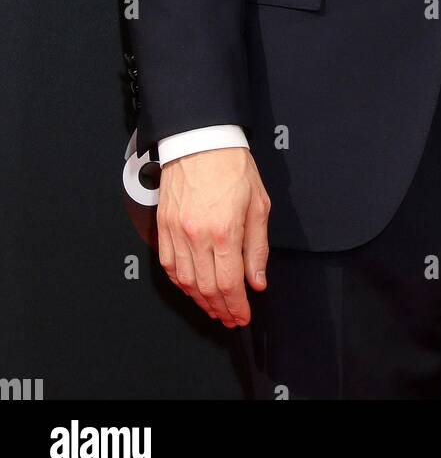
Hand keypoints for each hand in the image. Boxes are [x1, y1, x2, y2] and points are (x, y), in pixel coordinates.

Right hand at [156, 147, 270, 327]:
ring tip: (213, 308)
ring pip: (185, 281)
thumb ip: (257, 247)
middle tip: (230, 317)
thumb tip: (256, 281)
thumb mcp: (259, 204)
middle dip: (220, 309)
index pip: (229, 283)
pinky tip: (191, 288)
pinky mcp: (163, 226)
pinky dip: (181, 282)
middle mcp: (196, 235)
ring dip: (200, 300)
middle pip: (206, 288)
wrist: (201, 140)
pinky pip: (169, 265)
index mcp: (224, 230)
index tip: (243, 315)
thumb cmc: (232, 166)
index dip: (237, 306)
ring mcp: (176, 232)